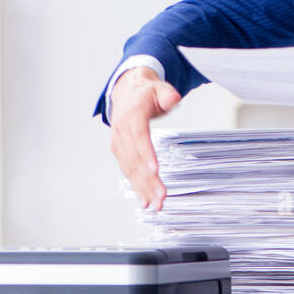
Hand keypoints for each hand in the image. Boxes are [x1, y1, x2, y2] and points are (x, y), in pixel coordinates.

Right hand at [109, 66, 180, 210]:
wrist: (126, 93)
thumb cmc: (146, 94)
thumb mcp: (159, 89)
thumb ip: (167, 94)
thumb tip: (173, 98)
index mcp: (132, 115)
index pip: (139, 136)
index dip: (146, 154)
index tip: (155, 170)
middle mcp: (122, 131)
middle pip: (136, 158)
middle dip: (148, 180)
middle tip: (161, 196)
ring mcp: (119, 143)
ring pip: (131, 169)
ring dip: (143, 188)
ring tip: (157, 204)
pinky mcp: (120, 152)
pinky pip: (129, 172)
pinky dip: (137, 187)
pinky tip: (145, 202)